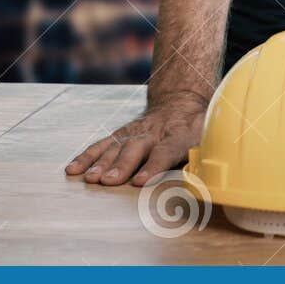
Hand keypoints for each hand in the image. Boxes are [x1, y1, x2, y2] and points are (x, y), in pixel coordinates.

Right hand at [64, 94, 208, 186]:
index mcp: (178, 135)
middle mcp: (153, 133)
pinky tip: (73, 169)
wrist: (181, 101)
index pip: (166, 151)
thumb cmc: (195, 127)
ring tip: (90, 179)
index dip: (153, 166)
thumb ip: (207, 155)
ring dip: (102, 164)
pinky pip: (101, 145)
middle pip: (136, 150)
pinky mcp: (120, 135)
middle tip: (110, 181)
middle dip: (123, 166)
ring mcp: (134, 133)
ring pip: (116, 147)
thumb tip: (211, 178)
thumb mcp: (209, 136)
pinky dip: (87, 156)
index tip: (140, 182)